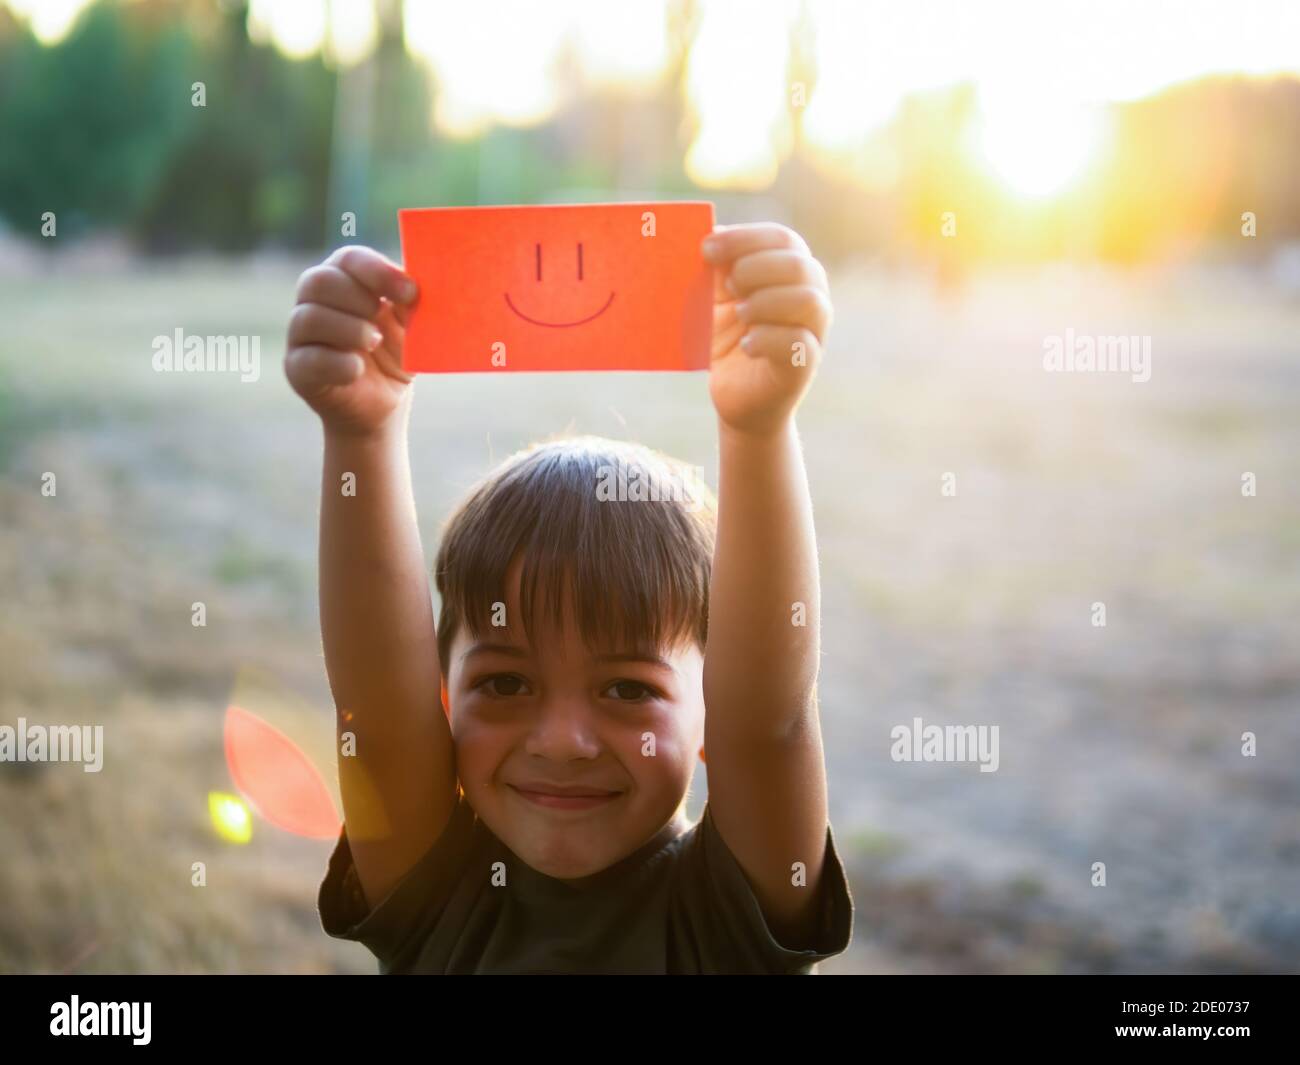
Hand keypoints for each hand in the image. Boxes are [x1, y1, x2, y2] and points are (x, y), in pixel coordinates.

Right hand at [285, 246, 418, 436]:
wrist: (384, 400)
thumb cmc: (395, 352)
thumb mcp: (411, 325)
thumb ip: (410, 303)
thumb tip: (415, 288)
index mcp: (344, 279)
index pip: (348, 259)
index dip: (377, 272)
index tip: (409, 292)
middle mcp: (314, 301)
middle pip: (318, 281)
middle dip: (357, 298)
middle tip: (381, 317)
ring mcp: (301, 335)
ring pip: (308, 317)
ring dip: (349, 329)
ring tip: (374, 343)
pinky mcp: (297, 369)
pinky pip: (308, 359)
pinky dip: (338, 363)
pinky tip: (358, 369)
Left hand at [702, 223, 830, 436]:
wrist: (733, 396)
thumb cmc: (725, 341)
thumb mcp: (713, 299)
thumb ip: (715, 267)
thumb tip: (708, 232)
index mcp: (790, 273)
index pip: (782, 239)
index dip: (745, 238)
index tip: (707, 248)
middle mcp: (810, 298)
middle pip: (800, 265)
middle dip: (756, 268)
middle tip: (728, 286)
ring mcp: (812, 333)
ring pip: (809, 301)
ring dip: (766, 302)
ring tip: (740, 315)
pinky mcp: (803, 367)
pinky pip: (799, 343)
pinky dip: (767, 339)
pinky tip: (746, 345)